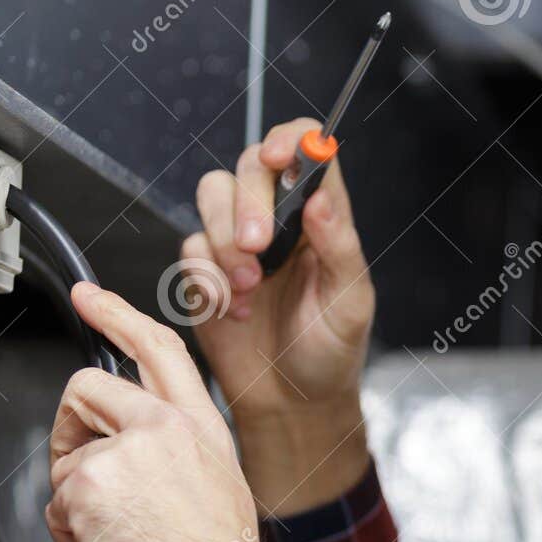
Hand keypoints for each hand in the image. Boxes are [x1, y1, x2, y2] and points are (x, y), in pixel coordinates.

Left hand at [47, 282, 304, 541]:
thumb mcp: (218, 492)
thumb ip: (175, 458)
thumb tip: (127, 460)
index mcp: (203, 430)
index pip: (160, 350)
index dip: (119, 315)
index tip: (89, 298)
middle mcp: (169, 428)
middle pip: (89, 386)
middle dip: (70, 430)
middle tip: (83, 472)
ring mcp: (130, 449)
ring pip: (68, 455)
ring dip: (76, 502)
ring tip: (115, 539)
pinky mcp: (94, 481)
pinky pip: (57, 501)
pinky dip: (71, 539)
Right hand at [187, 118, 376, 513]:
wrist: (291, 401)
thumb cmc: (330, 351)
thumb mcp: (350, 304)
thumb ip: (339, 247)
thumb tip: (321, 196)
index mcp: (320, 217)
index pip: (307, 150)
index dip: (291, 139)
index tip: (279, 155)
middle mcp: (279, 220)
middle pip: (249, 167)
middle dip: (248, 203)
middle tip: (257, 247)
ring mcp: (238, 242)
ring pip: (212, 197)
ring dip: (223, 239)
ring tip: (248, 289)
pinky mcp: (205, 271)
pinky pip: (190, 249)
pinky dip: (207, 278)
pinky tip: (233, 311)